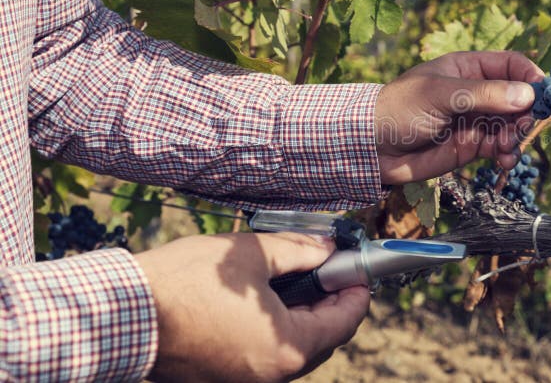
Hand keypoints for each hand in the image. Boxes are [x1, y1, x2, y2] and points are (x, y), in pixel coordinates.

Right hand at [135, 232, 369, 381]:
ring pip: (294, 350)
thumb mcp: (252, 255)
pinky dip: (276, 331)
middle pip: (322, 340)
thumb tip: (327, 250)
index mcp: (287, 348)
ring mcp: (246, 382)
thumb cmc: (186, 283)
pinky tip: (267, 301)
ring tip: (298, 280)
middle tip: (329, 270)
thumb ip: (299, 251)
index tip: (356, 269)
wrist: (125, 314)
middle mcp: (272, 375)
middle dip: (331, 303)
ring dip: (304, 317)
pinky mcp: (223, 379)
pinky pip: (265, 357)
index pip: (344, 322)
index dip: (356, 291)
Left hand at [375, 51, 542, 183]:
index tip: (545, 94)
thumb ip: (484, 95)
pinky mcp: (472, 146)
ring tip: (507, 147)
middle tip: (526, 127)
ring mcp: (475, 120)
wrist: (373, 148)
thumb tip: (528, 95)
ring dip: (518, 136)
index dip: (531, 77)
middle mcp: (476, 93)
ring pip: (513, 125)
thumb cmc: (400, 109)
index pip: (511, 65)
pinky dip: (508, 154)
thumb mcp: (441, 95)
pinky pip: (500, 148)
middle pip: (518, 97)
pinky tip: (504, 160)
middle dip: (528, 112)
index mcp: (468, 68)